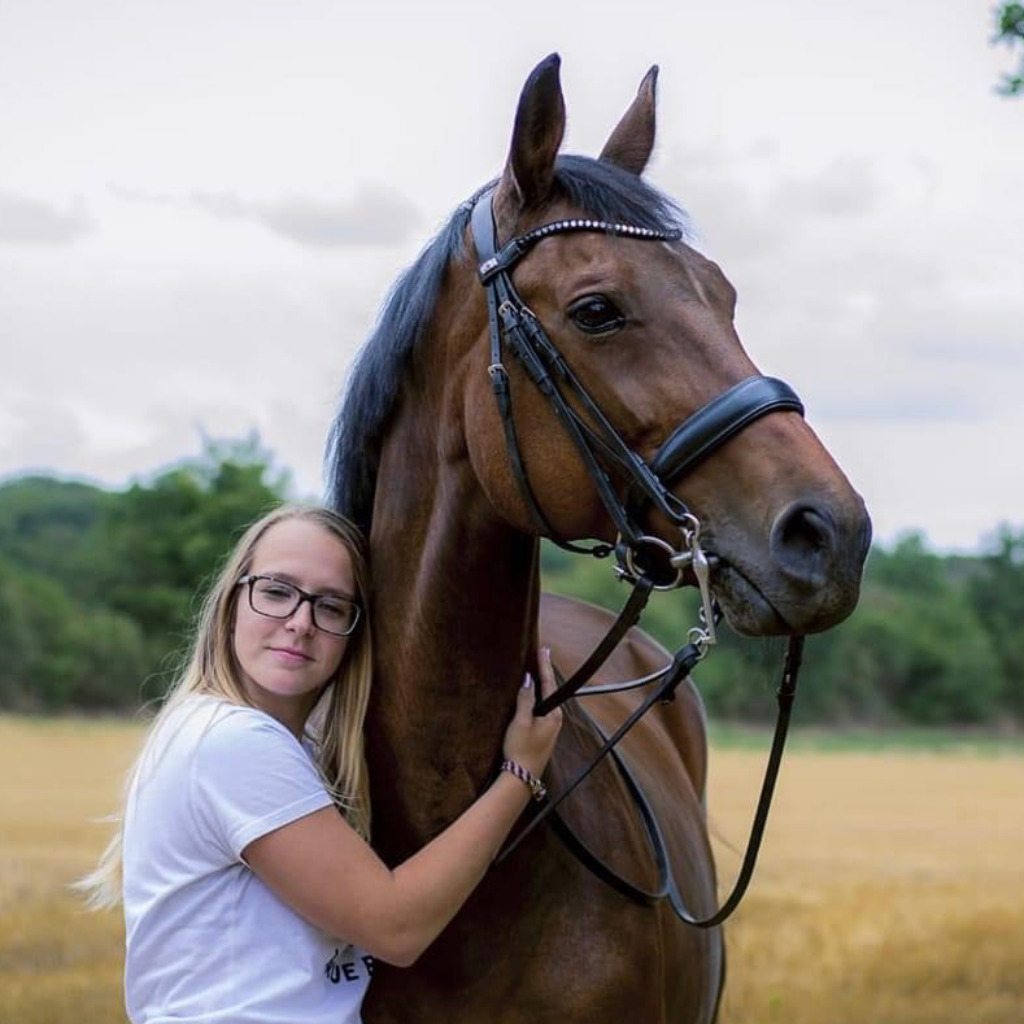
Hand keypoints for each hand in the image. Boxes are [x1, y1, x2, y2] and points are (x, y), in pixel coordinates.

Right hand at [501, 647, 562, 778]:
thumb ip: (525, 699)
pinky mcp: (544, 735)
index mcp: (553, 714)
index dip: (544, 665)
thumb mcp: (520, 721)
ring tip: (537, 669)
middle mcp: (555, 719)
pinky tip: (532, 695)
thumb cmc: (520, 749)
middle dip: (545, 672)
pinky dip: (538, 698)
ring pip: (546, 700)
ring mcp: (551, 728)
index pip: (548, 683)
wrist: (522, 778)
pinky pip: (542, 709)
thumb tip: (529, 679)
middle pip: (550, 690)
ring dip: (542, 685)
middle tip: (541, 654)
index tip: (544, 649)